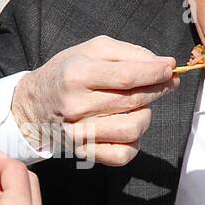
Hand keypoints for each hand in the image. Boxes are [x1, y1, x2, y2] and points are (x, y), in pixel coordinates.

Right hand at [11, 35, 178, 166]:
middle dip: (157, 89)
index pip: (127, 77)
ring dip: (145, 115)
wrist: (35, 103)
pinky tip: (127, 125)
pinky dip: (134, 142)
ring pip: (133, 129)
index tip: (170, 69)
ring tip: (139, 105)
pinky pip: (124, 154)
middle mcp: (76, 106)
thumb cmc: (67, 72)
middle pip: (133, 101)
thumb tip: (165, 64)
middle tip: (164, 82)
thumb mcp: (92, 50)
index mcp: (76, 75)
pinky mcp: (85, 152)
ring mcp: (79, 133)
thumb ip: (129, 53)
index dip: (155, 73)